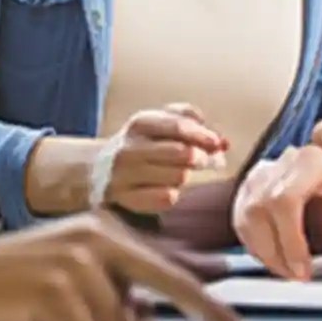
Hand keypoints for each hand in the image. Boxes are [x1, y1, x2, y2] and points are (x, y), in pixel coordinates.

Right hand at [0, 211, 252, 320]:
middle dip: (211, 317)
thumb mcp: (66, 287)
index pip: (172, 272)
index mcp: (106, 232)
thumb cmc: (4, 293)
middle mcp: (99, 236)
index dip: (211, 305)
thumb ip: (110, 297)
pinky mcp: (57, 287)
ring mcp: (79, 259)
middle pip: (171, 286)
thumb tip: (147, 320)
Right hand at [95, 104, 228, 214]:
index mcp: (140, 123)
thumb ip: (191, 121)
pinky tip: (167, 188)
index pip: (179, 127)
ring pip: (179, 177)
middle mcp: (129, 148)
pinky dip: (173, 194)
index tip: (219, 144)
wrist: (100, 169)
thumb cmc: (143, 142)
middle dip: (203, 158)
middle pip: (183, 154)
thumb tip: (222, 141)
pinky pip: (166, 199)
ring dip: (188, 176)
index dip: (204, 136)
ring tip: (184, 172)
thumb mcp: (160, 121)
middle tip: (209, 161)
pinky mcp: (127, 199)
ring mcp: (125, 176)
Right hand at [233, 145, 321, 279]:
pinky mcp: (246, 191)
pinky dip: (258, 248)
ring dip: (267, 253)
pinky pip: (242, 225)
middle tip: (297, 277)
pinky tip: (278, 260)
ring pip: (248, 219)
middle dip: (279, 252)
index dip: (291, 240)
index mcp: (312, 161)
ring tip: (289, 272)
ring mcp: (259, 175)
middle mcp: (281, 163)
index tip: (305, 269)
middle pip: (263, 210)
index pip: (286, 201)